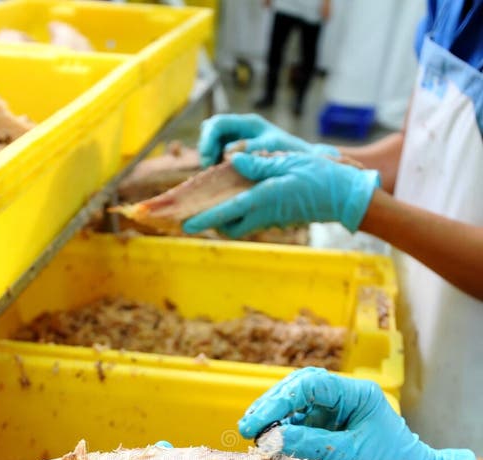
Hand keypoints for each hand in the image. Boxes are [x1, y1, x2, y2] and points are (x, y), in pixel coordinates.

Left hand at [183, 152, 378, 237]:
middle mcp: (265, 212)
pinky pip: (252, 218)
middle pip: (229, 227)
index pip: (227, 212)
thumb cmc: (320, 176)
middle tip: (200, 209)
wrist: (345, 195)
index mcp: (264, 199)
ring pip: (240, 224)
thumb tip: (235, 159)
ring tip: (218, 199)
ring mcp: (272, 217)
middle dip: (213, 223)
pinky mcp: (278, 217)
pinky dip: (241, 211)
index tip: (187, 225)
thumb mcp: (289, 162)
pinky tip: (240, 194)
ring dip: (227, 217)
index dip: (205, 219)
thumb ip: (260, 163)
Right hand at [197, 113, 338, 167]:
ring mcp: (240, 144)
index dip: (207, 140)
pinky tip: (220, 183)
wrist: (308, 165)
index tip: (208, 161)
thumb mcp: (273, 153)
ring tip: (212, 179)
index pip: (217, 124)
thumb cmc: (294, 157)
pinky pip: (220, 161)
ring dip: (209, 162)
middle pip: (210, 133)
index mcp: (250, 124)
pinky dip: (217, 170)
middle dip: (205, 151)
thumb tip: (228, 155)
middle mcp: (242, 131)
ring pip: (213, 147)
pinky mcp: (240, 159)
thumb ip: (252, 152)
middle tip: (207, 170)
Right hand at [239, 368, 480, 459]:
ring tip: (254, 437)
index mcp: (356, 393)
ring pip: (295, 404)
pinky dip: (282, 432)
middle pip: (298, 388)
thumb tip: (273, 438)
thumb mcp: (352, 455)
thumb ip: (313, 444)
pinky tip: (269, 443)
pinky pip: (299, 423)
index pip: (309, 385)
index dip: (279, 401)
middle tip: (247, 428)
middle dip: (270, 406)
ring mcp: (336, 410)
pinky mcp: (329, 426)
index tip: (258, 422)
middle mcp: (344, 396)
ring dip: (273, 418)